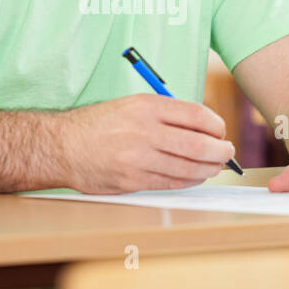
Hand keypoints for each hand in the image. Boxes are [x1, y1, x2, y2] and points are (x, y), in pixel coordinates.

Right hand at [58, 93, 235, 192]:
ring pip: (189, 168)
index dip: (216, 126)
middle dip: (221, 151)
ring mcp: (138, 158)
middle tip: (227, 153)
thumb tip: (203, 127)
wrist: (62, 146)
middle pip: (199, 144)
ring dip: (208, 169)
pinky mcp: (133, 181)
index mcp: (146, 107)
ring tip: (214, 166)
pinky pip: (172, 183)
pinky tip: (195, 177)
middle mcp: (144, 131)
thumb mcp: (131, 105)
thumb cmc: (98, 125)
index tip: (220, 131)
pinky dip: (189, 180)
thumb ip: (165, 114)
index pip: (197, 115)